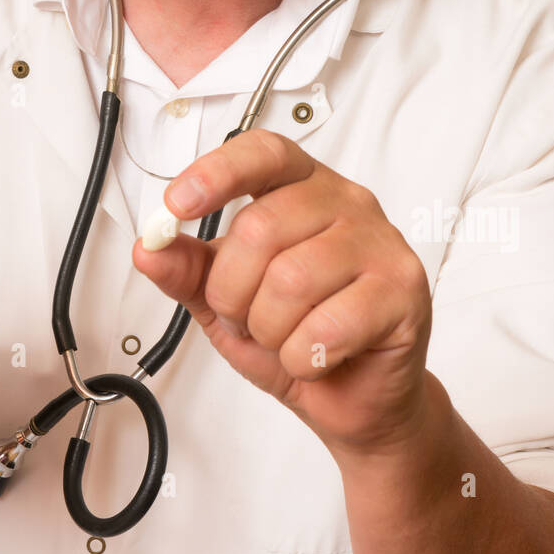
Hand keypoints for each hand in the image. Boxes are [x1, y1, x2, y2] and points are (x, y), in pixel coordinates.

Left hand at [134, 130, 431, 456]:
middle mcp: (346, 203)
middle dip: (234, 292)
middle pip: (261, 227)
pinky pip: (328, 325)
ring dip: (270, 329)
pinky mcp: (404, 290)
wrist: (356, 401)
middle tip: (247, 317)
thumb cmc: (297, 336)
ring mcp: (381, 243)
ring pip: (291, 279)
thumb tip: (149, 248)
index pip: (263, 153)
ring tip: (285, 337)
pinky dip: (304, 355)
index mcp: (302, 188)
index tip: (177, 204)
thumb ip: (188, 271)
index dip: (217, 173)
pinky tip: (317, 356)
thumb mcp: (226, 303)